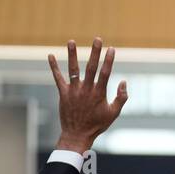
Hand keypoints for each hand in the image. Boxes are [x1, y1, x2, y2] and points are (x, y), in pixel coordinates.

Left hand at [48, 37, 127, 153]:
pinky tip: (50, 55)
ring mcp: (74, 91)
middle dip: (95, 52)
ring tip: (71, 41)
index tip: (112, 49)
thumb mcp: (113, 114)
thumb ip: (121, 98)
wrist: (77, 135)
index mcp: (99, 94)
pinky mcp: (64, 94)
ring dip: (72, 55)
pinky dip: (54, 67)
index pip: (105, 73)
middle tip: (98, 39)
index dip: (109, 61)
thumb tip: (124, 82)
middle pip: (91, 67)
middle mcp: (86, 90)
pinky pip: (58, 78)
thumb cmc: (97, 125)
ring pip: (73, 69)